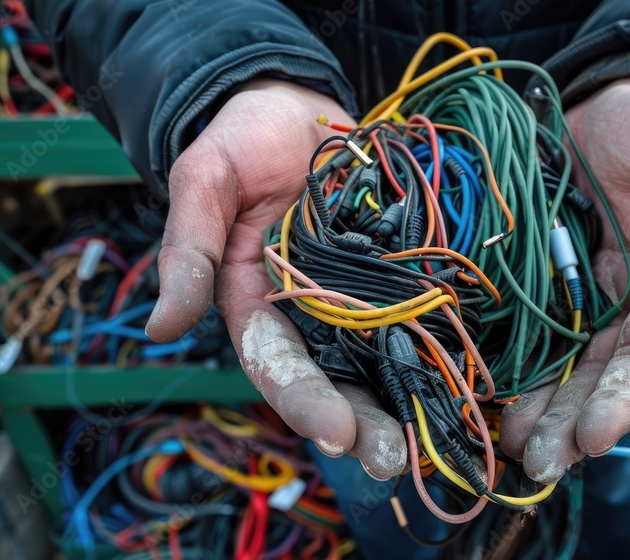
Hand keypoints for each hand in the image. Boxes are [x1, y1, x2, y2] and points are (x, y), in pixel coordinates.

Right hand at [144, 80, 406, 479]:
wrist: (295, 107)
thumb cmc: (242, 142)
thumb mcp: (206, 182)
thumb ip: (190, 249)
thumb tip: (163, 327)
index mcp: (257, 305)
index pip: (278, 366)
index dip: (305, 401)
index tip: (336, 431)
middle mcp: (310, 312)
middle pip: (337, 379)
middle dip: (364, 422)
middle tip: (396, 458)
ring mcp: (358, 294)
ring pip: (382, 358)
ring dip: (405, 401)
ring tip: (434, 439)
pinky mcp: (397, 270)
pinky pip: (420, 311)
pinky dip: (439, 345)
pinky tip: (466, 377)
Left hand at [500, 79, 629, 482]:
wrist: (601, 99)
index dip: (622, 401)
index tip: (591, 439)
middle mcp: (616, 302)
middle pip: (594, 375)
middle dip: (568, 422)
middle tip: (536, 463)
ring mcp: (570, 291)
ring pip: (554, 364)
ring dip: (534, 409)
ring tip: (505, 445)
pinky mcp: (530, 276)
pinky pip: (517, 329)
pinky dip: (502, 365)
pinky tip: (479, 395)